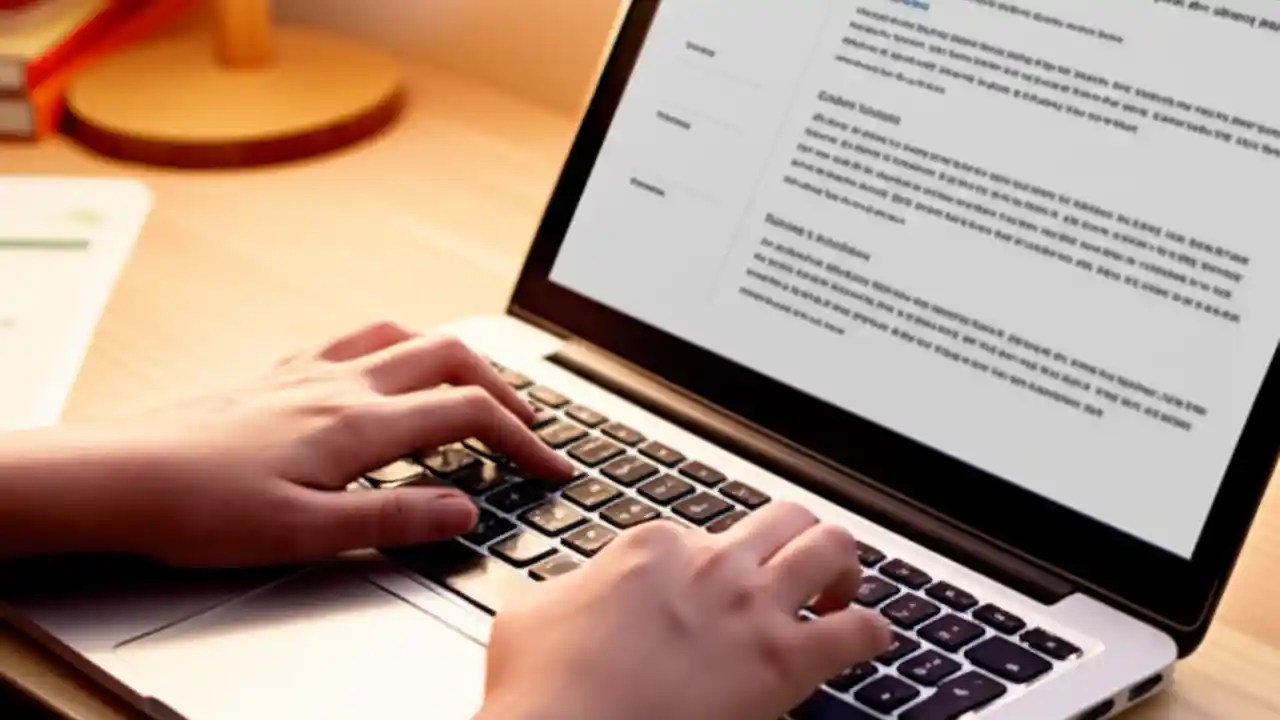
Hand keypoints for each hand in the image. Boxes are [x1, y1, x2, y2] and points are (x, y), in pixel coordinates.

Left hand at [0, 322, 573, 565]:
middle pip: (451, 356)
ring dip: (455, 357)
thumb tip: (466, 510)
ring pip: (406, 336)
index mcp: (358, 422)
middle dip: (504, 387)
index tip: (553, 467)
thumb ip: (393, 518)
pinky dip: (396, 347)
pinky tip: (386, 371)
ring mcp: (310, 370)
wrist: (119, 474)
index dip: (524, 440)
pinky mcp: (280, 372)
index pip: (468, 414)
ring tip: (474, 389)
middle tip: (528, 425)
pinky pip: (356, 338)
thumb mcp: (306, 532)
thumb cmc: (202, 507)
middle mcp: (342, 383)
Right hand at [478, 503, 891, 719]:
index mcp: (652, 547)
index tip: (710, 594)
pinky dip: (873, 634)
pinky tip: (867, 643)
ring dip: (843, 567)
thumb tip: (578, 594)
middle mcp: (711, 562)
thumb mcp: (533, 612)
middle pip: (783, 518)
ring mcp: (752, 605)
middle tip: (799, 572)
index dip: (713, 566)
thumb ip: (572, 590)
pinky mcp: (785, 658)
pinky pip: (860, 631)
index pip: (705, 535)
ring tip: (840, 593)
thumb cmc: (542, 687)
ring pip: (831, 547)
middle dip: (796, 540)